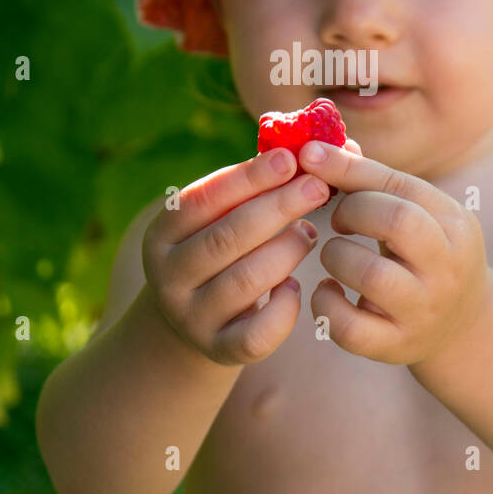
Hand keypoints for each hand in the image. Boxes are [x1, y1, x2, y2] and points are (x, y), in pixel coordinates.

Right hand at [141, 148, 332, 365]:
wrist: (192, 323)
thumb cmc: (221, 251)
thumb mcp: (221, 218)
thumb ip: (259, 184)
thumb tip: (329, 143)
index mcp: (163, 233)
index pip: (203, 198)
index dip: (248, 177)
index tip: (290, 158)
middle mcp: (168, 275)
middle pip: (228, 237)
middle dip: (278, 208)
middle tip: (317, 188)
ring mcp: (191, 316)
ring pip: (246, 281)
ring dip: (287, 251)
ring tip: (309, 234)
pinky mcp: (219, 350)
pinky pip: (257, 334)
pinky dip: (283, 310)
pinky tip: (294, 289)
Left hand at [295, 141, 487, 366]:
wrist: (461, 326)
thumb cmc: (425, 255)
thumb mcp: (418, 214)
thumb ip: (373, 182)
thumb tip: (318, 149)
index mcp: (455, 222)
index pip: (399, 185)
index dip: (348, 168)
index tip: (310, 157)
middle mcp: (447, 266)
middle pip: (396, 222)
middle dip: (352, 212)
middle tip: (339, 221)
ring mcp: (424, 309)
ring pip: (372, 275)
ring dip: (336, 257)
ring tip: (335, 256)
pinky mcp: (398, 345)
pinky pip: (351, 327)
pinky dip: (326, 306)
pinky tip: (329, 292)